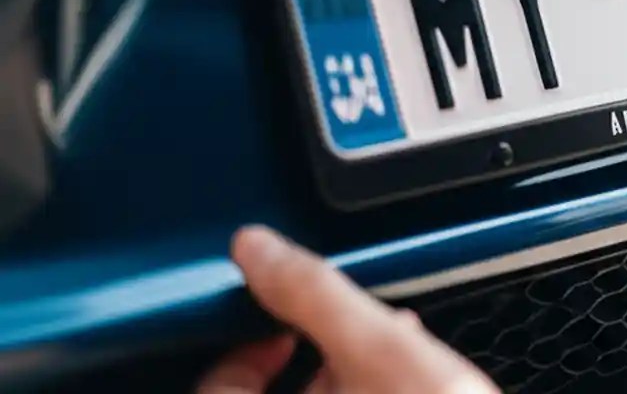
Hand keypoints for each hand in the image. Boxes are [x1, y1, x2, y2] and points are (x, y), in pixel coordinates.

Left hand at [196, 226, 497, 393]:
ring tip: (384, 348)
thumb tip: (257, 247)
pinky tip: (408, 382)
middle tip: (336, 331)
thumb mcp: (378, 345)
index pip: (218, 385)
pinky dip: (372, 391)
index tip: (276, 323)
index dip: (245, 344)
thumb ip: (313, 292)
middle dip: (306, 355)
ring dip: (343, 375)